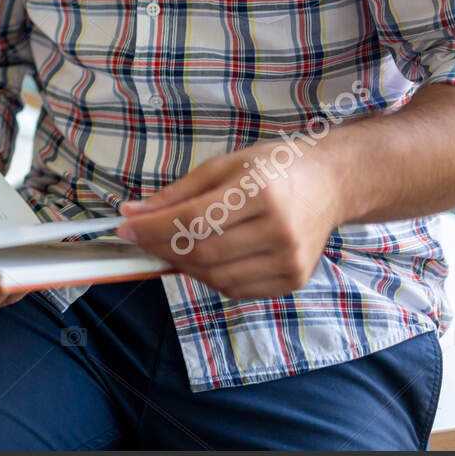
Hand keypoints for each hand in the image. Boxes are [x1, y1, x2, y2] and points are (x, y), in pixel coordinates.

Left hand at [117, 142, 346, 300]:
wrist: (329, 184)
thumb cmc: (272, 168)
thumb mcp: (222, 166)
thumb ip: (177, 193)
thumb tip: (132, 214)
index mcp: (260, 192)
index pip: (193, 220)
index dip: (153, 228)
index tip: (124, 226)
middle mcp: (279, 230)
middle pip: (203, 252)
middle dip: (160, 247)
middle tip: (138, 238)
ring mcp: (290, 260)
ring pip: (217, 277)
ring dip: (181, 266)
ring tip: (166, 247)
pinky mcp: (293, 279)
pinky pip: (237, 289)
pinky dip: (209, 278)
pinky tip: (198, 259)